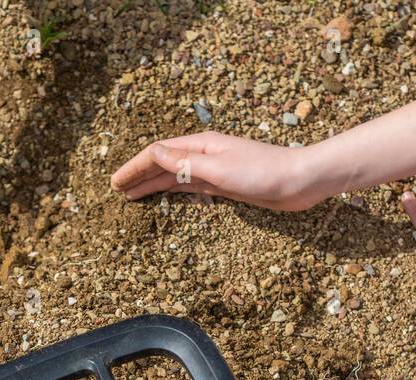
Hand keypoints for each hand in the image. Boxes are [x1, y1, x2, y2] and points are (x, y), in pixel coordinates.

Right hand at [111, 132, 322, 210]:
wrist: (300, 180)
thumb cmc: (263, 172)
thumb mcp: (220, 169)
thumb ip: (186, 163)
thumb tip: (153, 154)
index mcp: (201, 146)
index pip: (157, 153)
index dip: (135, 167)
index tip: (115, 182)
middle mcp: (205, 155)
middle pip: (163, 164)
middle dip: (139, 175)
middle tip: (116, 190)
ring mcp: (215, 171)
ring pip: (175, 177)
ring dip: (153, 185)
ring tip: (132, 196)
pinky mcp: (226, 186)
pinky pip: (190, 188)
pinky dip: (173, 192)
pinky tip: (165, 197)